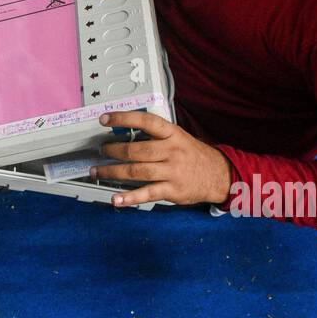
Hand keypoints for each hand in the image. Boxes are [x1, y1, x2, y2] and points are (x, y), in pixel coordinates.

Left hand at [96, 111, 233, 206]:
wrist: (218, 175)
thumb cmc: (193, 155)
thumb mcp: (178, 137)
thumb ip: (156, 135)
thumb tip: (126, 132)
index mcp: (172, 134)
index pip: (146, 121)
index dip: (124, 118)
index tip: (105, 119)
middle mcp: (171, 151)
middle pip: (136, 150)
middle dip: (113, 150)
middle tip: (101, 151)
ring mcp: (171, 171)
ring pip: (136, 171)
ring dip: (113, 172)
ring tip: (98, 172)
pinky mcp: (172, 190)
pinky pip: (147, 193)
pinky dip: (129, 197)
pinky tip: (116, 199)